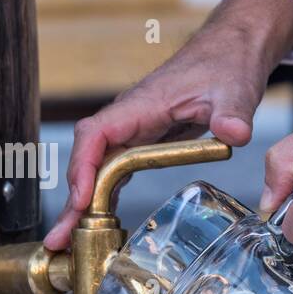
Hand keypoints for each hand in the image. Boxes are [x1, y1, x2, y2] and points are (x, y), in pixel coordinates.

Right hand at [44, 0, 292, 250]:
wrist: (230, 50)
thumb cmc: (225, 64)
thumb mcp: (234, 90)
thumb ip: (232, 113)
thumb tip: (234, 133)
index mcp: (141, 105)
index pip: (95, 135)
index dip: (82, 167)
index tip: (80, 199)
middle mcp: (128, 120)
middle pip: (86, 160)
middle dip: (71, 201)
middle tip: (58, 240)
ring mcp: (131, 131)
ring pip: (95, 169)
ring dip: (80, 206)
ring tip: (64, 243)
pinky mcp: (141, 142)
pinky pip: (112, 171)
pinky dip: (100, 198)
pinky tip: (94, 224)